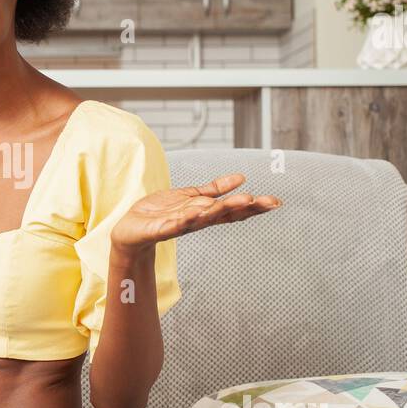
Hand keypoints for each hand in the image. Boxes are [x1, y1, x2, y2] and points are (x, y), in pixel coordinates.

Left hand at [110, 173, 279, 251]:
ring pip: (204, 218)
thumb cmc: (161, 213)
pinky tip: (199, 210)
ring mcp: (180, 225)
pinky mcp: (160, 229)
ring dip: (222, 209)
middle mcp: (197, 221)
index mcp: (205, 213)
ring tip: (241, 200)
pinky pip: (175, 224)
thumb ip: (214, 189)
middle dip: (244, 208)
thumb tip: (241, 178)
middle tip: (263, 201)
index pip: (234, 210)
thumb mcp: (191, 196)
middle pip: (224, 214)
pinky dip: (187, 218)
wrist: (131, 229)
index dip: (254, 206)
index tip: (275, 202)